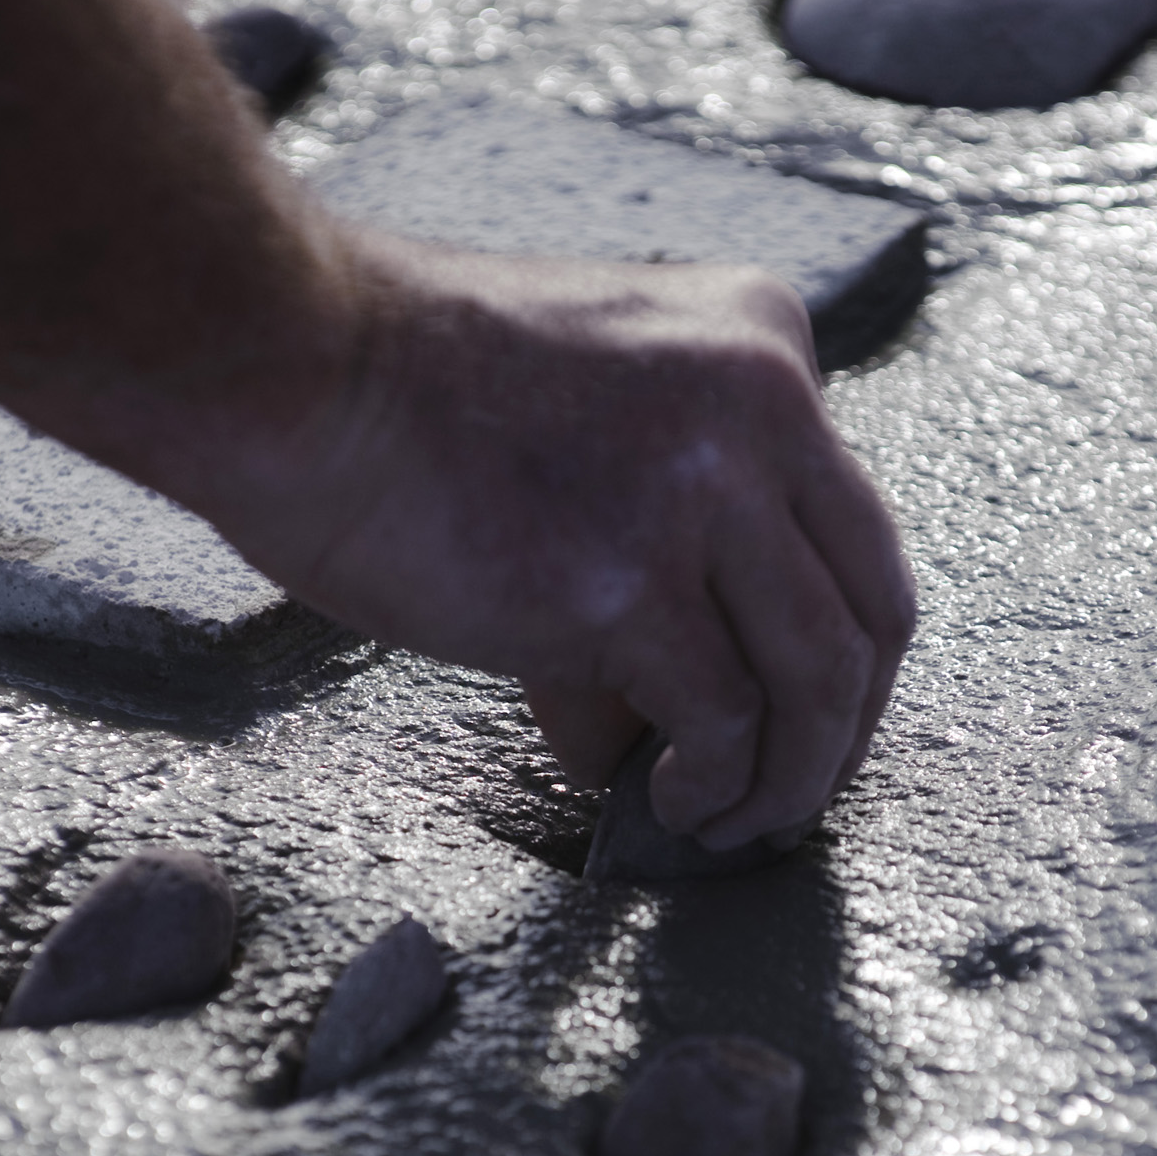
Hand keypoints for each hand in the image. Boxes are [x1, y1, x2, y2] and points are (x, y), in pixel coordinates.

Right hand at [182, 221, 914, 850]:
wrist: (287, 368)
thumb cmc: (391, 391)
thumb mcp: (582, 405)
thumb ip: (660, 515)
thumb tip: (668, 705)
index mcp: (758, 334)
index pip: (850, 521)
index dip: (839, 641)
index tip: (805, 711)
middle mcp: (759, 402)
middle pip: (869, 606)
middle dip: (843, 725)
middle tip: (796, 787)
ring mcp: (699, 493)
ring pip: (815, 679)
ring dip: (788, 777)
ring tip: (730, 820)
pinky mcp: (628, 586)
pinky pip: (722, 723)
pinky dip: (710, 786)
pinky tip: (665, 805)